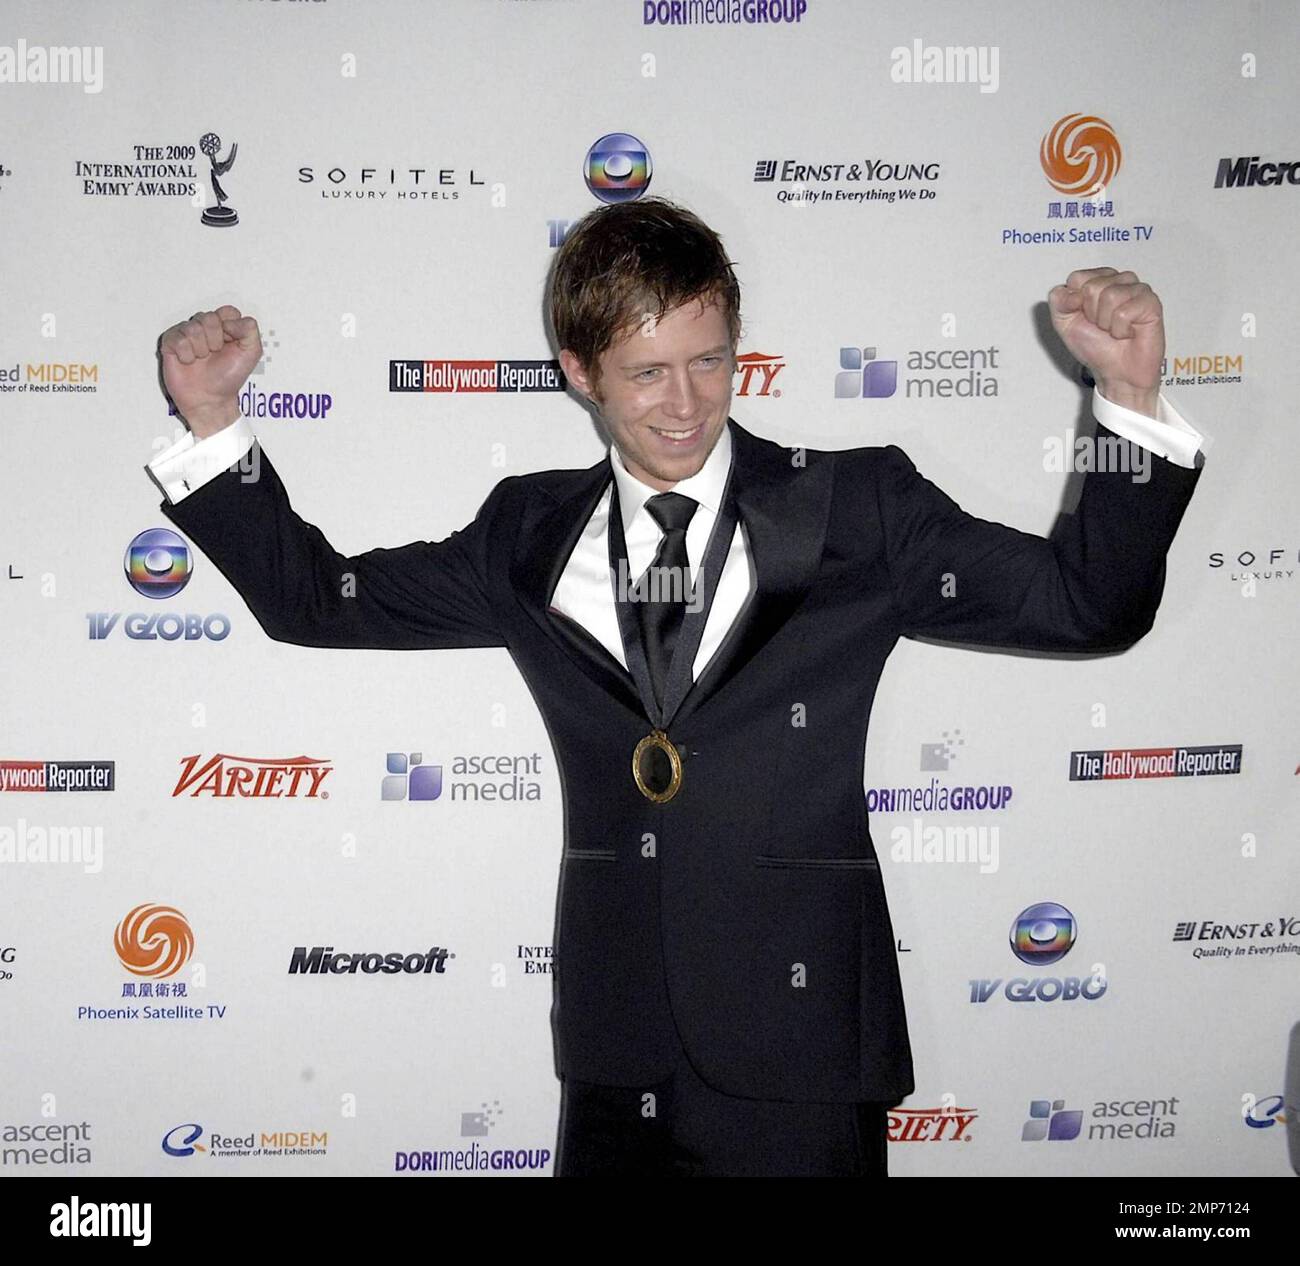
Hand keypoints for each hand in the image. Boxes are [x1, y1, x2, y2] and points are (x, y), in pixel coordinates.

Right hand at [159, 305, 261, 437]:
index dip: (231, 328)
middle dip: (215, 341)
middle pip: (209, 317)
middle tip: (214, 354)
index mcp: (225, 326)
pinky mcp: (170, 342)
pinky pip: (177, 339)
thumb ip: (250, 330)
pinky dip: (186, 355)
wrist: (210, 399)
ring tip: (202, 360)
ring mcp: (186, 333)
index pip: (228, 311)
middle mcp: (205, 326)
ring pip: (193, 328)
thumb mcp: (252, 353)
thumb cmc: (229, 377)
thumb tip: (231, 320)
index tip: (231, 344)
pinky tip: (189, 362)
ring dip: (201, 349)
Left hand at [1047, 268, 1162, 415]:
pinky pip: (1124, 312)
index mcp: (1098, 281)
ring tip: (1115, 330)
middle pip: (1092, 287)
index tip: (1084, 317)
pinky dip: (1120, 329)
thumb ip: (1058, 301)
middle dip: (1091, 314)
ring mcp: (1137, 289)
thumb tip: (1073, 292)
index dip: (1074, 303)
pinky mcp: (1151, 302)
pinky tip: (1127, 333)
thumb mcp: (1064, 323)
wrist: (1116, 371)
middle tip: (1102, 326)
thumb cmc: (1094, 347)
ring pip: (1110, 296)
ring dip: (1106, 323)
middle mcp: (1118, 281)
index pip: (1077, 277)